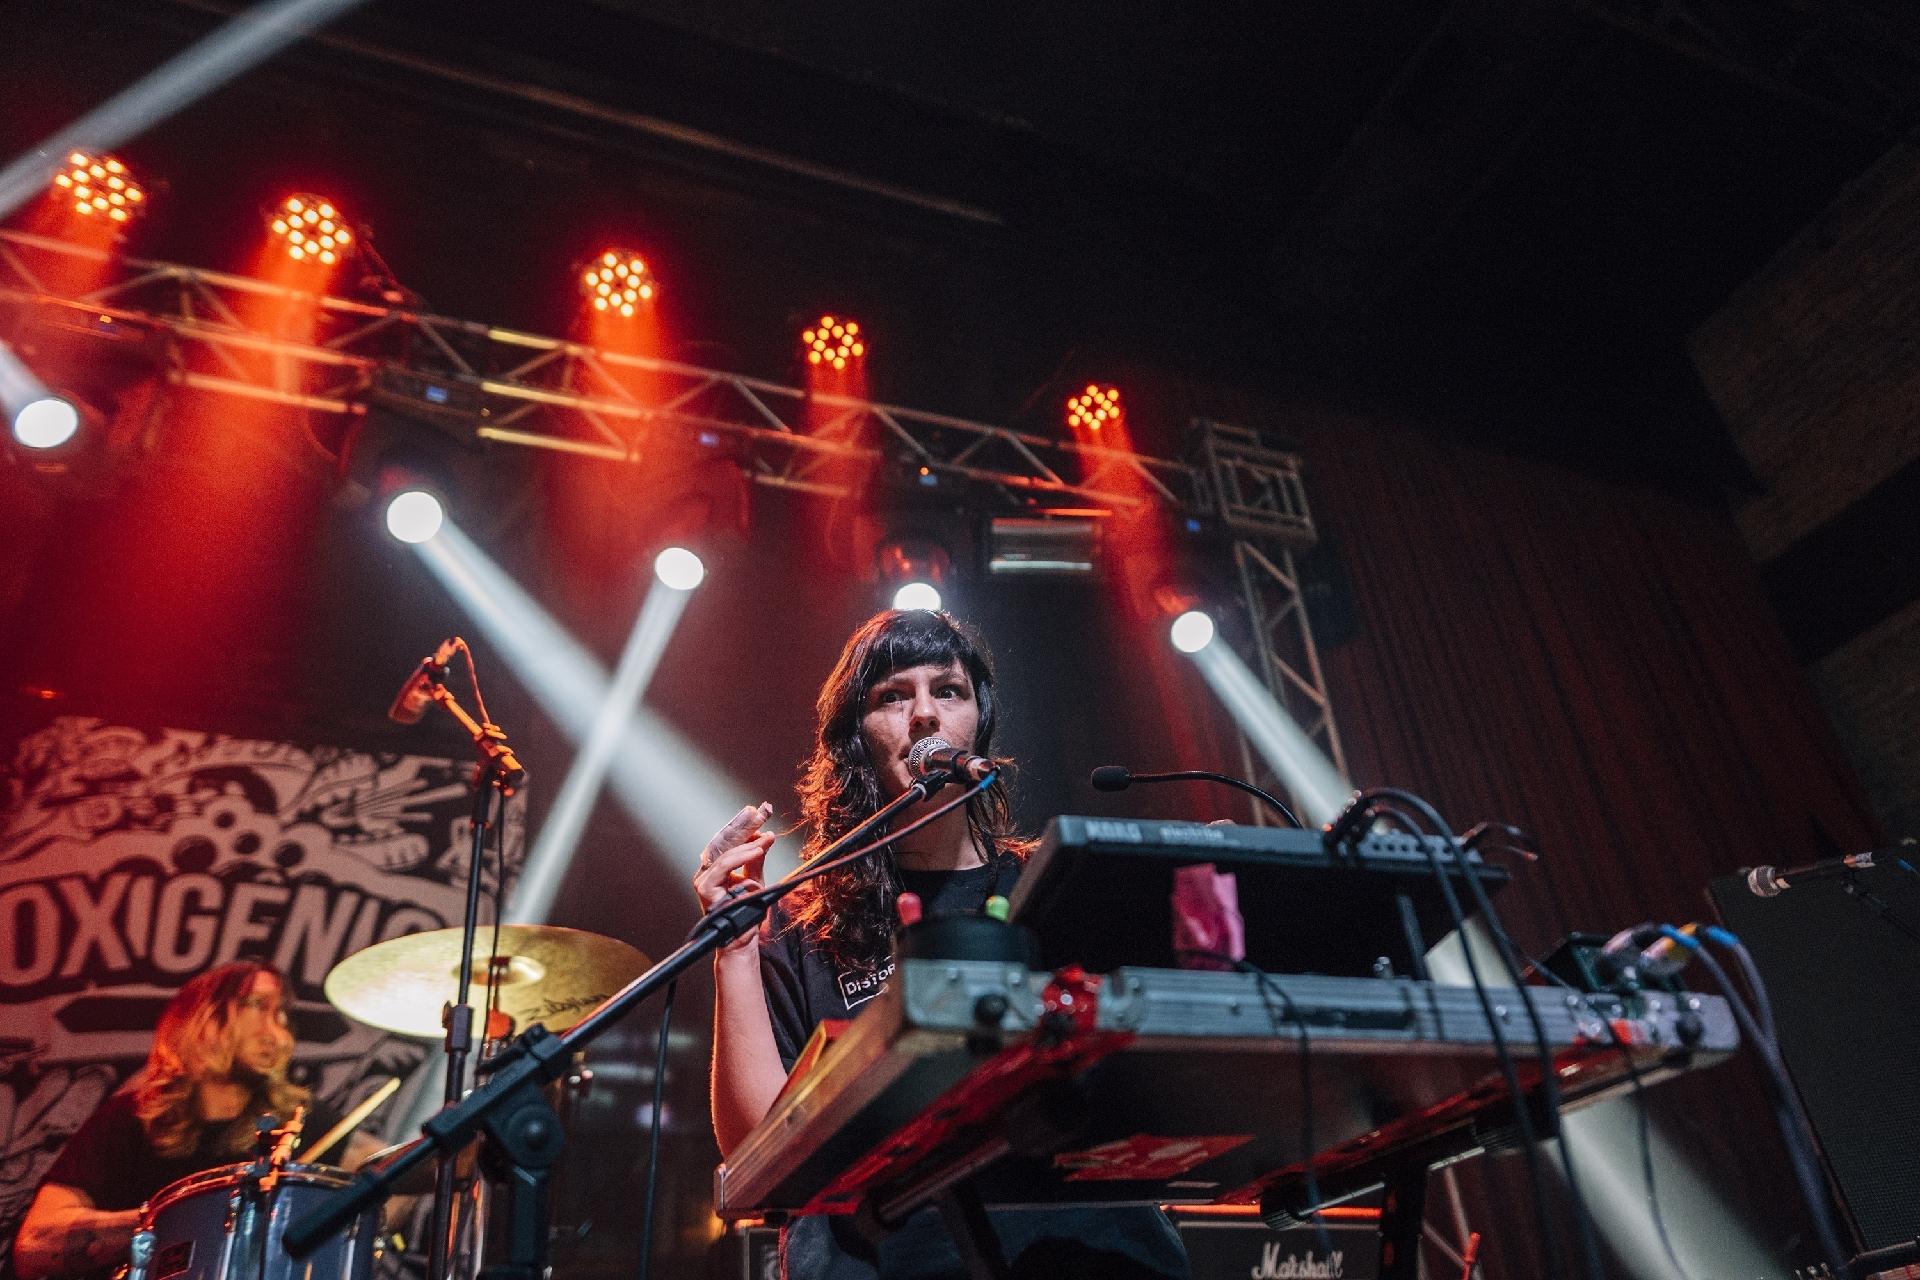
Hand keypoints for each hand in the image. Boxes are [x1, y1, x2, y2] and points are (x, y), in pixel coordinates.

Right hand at [694, 802, 774, 951]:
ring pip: (725, 853)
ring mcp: (704, 879)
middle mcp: (707, 871)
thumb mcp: (756, 880)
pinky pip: (724, 866)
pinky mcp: (704, 888)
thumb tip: (765, 836)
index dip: (742, 826)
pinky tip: (756, 850)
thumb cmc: (748, 912)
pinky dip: (741, 856)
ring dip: (746, 842)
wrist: (744, 937)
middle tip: (759, 812)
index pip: (728, 841)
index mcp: (716, 868)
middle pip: (724, 842)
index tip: (758, 812)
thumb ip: (757, 859)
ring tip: (764, 837)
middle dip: (742, 826)